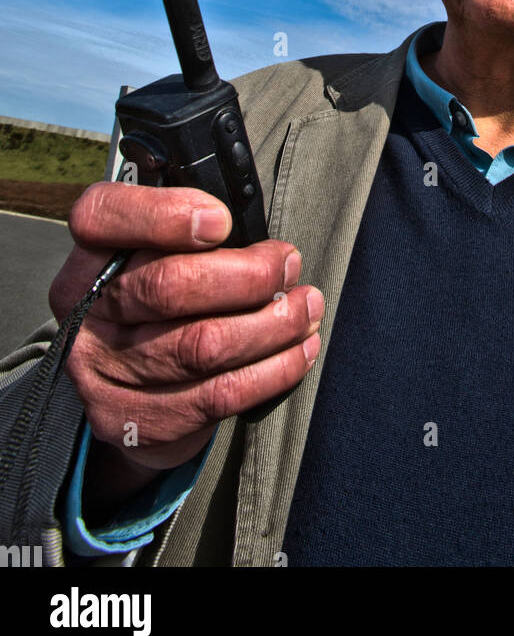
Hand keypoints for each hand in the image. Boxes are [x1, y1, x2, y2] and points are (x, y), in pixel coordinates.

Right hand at [49, 181, 322, 486]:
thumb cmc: (164, 304)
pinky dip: (274, 369)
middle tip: (289, 265)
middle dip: (247, 275)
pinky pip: (218, 393)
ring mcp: (102, 373)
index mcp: (89, 256)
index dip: (163, 214)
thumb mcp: (160, 257)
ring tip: (308, 306)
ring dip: (273, 324)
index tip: (222, 221)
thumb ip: (191, 232)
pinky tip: (302, 349)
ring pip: (203, 345)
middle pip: (166, 286)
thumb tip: (252, 225)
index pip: (102, 216)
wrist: (133, 395)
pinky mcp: (133, 421)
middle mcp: (84, 314)